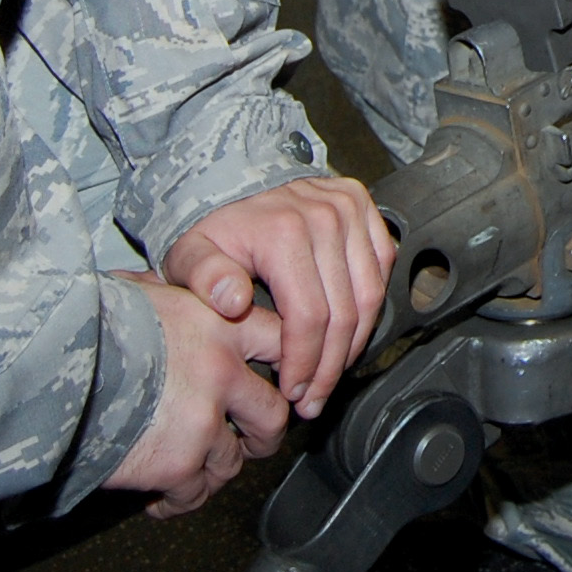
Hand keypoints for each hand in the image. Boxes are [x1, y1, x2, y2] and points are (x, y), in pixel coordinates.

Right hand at [105, 275, 288, 517]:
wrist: (55, 368)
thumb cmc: (89, 325)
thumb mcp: (138, 292)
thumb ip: (162, 294)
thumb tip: (152, 285)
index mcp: (220, 322)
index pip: (280, 342)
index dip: (286, 366)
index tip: (282, 382)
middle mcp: (223, 370)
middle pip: (272, 412)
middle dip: (263, 433)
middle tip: (252, 440)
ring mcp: (205, 420)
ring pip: (233, 460)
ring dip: (216, 470)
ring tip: (196, 473)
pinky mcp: (180, 463)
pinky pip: (194, 493)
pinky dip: (180, 501)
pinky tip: (162, 499)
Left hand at [164, 176, 394, 418]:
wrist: (231, 173)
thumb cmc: (210, 221)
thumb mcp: (188, 252)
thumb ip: (204, 278)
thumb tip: (232, 302)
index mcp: (284, 232)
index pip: (309, 317)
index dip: (305, 363)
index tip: (293, 392)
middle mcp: (325, 217)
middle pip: (344, 313)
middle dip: (330, 366)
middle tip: (314, 397)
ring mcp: (349, 208)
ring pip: (370, 294)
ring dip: (355, 343)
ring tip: (333, 372)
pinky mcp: (363, 205)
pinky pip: (382, 265)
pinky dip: (371, 304)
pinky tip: (350, 330)